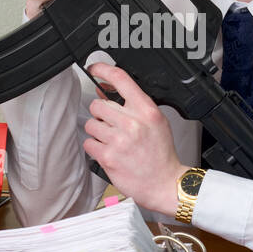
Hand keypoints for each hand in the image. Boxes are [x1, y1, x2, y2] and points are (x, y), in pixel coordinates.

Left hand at [83, 63, 187, 216]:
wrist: (164, 182)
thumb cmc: (160, 154)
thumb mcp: (155, 122)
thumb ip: (133, 106)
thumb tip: (105, 92)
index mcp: (146, 110)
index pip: (121, 79)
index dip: (103, 69)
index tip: (94, 68)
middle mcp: (133, 122)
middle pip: (98, 105)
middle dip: (101, 115)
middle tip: (112, 126)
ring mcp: (119, 140)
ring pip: (91, 124)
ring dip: (97, 132)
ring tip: (112, 141)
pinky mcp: (108, 156)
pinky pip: (88, 143)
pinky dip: (95, 147)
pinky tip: (109, 152)